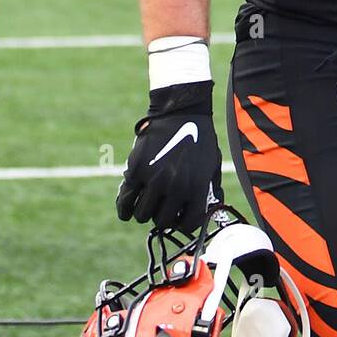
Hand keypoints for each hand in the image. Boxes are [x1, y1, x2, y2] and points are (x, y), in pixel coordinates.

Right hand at [117, 79, 222, 233]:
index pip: (188, 224)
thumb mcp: (212, 165)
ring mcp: (154, 180)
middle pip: (162, 221)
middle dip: (161, 218)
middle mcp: (175, 187)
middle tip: (160, 209)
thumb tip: (211, 211)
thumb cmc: (199, 138)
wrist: (181, 113)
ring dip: (144, 213)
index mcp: (196, 188)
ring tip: (146, 205)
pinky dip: (123, 209)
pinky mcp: (136, 170)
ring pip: (143, 214)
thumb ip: (210, 190)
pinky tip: (126, 209)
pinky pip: (125, 200)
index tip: (178, 220)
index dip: (182, 224)